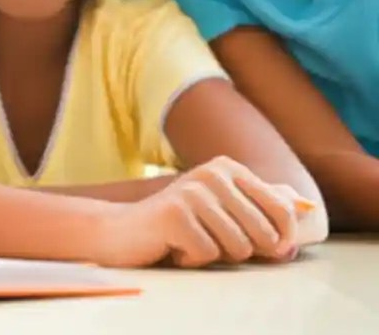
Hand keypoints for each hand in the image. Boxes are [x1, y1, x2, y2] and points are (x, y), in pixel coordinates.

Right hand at [99, 156, 309, 267]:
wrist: (121, 230)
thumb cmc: (178, 224)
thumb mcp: (223, 208)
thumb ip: (261, 204)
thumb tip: (306, 208)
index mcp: (227, 167)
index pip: (280, 208)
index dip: (284, 237)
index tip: (275, 250)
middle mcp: (211, 173)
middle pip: (261, 233)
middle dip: (245, 251)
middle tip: (217, 246)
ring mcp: (191, 191)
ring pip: (236, 247)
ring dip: (216, 256)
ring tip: (192, 243)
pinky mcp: (173, 213)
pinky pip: (207, 254)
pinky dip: (192, 259)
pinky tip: (174, 247)